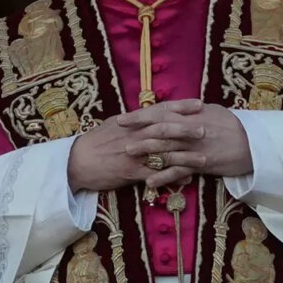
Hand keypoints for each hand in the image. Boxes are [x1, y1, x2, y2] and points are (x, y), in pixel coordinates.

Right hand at [67, 99, 206, 191]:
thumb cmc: (96, 142)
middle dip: (187, 129)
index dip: (180, 106)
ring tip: (204, 158)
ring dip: (185, 156)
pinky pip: (155, 175)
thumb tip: (153, 114)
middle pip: (165, 129)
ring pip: (163, 153)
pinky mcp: (130, 172)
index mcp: (132, 121)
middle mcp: (134, 135)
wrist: (77, 161)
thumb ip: (136, 121)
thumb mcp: (115, 125)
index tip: (199, 104)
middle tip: (206, 129)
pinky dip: (172, 177)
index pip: (160, 109)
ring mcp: (133, 153)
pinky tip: (187, 179)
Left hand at [118, 100, 252, 187]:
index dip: (140, 116)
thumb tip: (175, 109)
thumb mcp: (212, 112)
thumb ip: (191, 113)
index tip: (123, 118)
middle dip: (137, 132)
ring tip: (127, 155)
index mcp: (192, 114)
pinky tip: (149, 181)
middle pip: (159, 129)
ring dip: (146, 152)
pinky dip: (163, 176)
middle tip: (118, 135)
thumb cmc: (233, 126)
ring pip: (166, 148)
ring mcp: (195, 147)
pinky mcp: (201, 164)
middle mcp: (191, 129)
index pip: (161, 112)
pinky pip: (179, 171)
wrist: (254, 143)